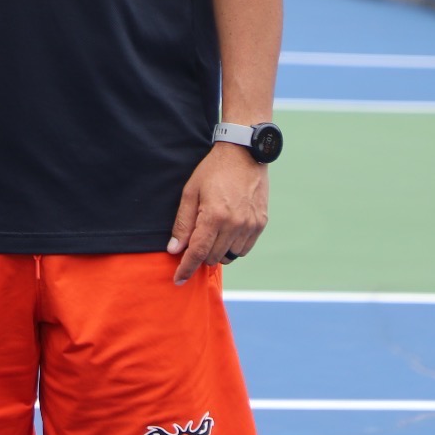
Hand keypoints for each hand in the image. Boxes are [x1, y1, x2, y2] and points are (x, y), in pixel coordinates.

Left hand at [167, 143, 268, 283]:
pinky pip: (244, 248)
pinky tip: (226, 231)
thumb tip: (174, 249)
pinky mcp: (260, 224)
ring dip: (216, 251)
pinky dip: (232, 246)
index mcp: (214, 216)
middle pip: (212, 256)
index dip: (186, 268)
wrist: (244, 154)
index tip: (178, 280)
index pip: (197, 252)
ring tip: (212, 232)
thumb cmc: (212, 171)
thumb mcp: (190, 192)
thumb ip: (183, 223)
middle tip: (194, 241)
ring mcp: (250, 225)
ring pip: (229, 256)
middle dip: (200, 255)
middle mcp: (235, 224)